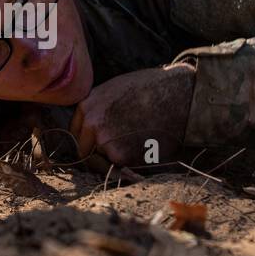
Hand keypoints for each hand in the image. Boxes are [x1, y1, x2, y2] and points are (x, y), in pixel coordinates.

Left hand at [70, 64, 195, 166]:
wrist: (178, 95)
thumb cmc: (152, 89)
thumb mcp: (116, 89)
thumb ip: (99, 107)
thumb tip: (91, 128)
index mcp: (87, 104)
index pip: (75, 131)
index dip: (87, 139)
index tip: (98, 144)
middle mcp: (91, 123)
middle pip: (84, 150)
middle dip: (98, 154)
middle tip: (119, 151)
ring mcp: (104, 140)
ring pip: (102, 160)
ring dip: (115, 158)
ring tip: (137, 143)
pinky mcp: (120, 155)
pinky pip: (119, 166)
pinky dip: (131, 162)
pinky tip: (146, 146)